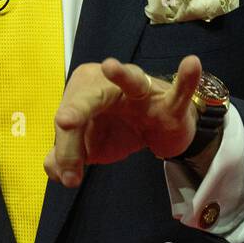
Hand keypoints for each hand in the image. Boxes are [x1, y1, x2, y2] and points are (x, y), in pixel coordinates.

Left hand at [44, 53, 202, 187]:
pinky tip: (191, 64)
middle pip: (89, 100)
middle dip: (76, 111)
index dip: (66, 148)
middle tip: (63, 122)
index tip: (68, 178)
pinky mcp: (170, 103)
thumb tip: (52, 169)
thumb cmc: (118, 131)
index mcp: (84, 92)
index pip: (67, 118)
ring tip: (109, 66)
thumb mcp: (91, 149)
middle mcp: (109, 84)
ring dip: (120, 75)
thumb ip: (69, 157)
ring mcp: (142, 91)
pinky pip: (179, 91)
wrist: (161, 133)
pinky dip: (186, 80)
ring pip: (130, 82)